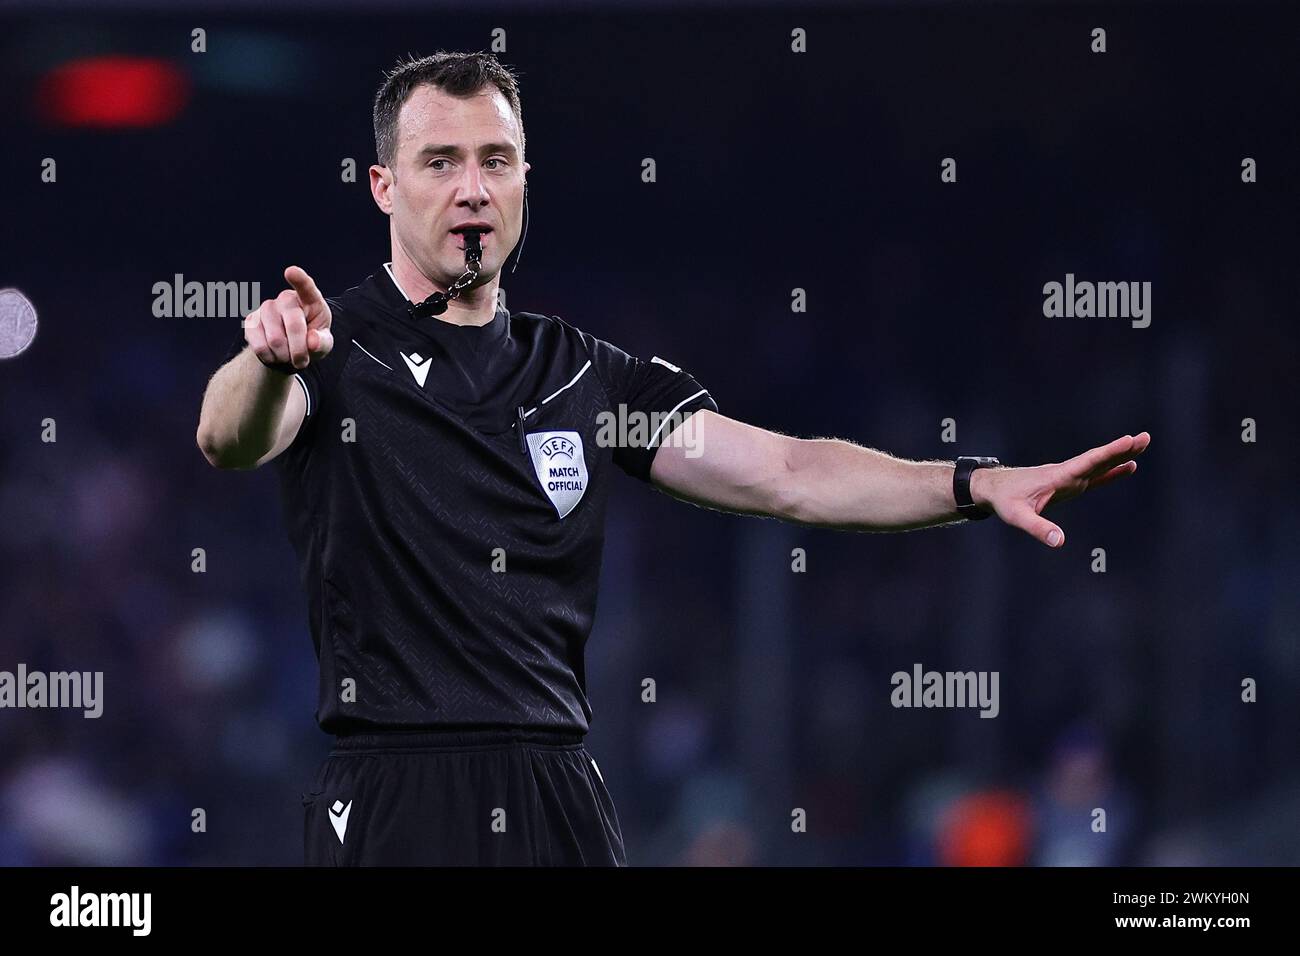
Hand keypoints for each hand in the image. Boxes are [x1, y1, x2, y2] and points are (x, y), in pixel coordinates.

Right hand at [243, 266, 333, 369]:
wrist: (288, 350)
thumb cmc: (310, 341)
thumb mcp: (323, 344)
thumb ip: (322, 342)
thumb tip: (312, 340)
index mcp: (309, 300)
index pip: (305, 287)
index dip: (299, 279)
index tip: (291, 271)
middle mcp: (286, 300)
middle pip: (294, 326)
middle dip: (300, 350)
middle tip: (303, 361)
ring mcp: (266, 308)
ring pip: (275, 340)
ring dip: (284, 356)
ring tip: (288, 357)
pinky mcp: (250, 321)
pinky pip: (259, 346)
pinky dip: (270, 358)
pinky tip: (274, 354)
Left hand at [970, 432, 1150, 548]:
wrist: (993, 488)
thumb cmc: (1004, 501)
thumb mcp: (1018, 517)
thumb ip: (1038, 528)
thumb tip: (1060, 542)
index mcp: (1058, 476)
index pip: (1088, 463)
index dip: (1109, 453)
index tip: (1129, 441)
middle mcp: (1067, 473)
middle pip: (1098, 459)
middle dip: (1121, 449)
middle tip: (1145, 438)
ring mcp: (1070, 477)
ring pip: (1099, 465)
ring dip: (1120, 456)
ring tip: (1143, 445)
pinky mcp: (1069, 484)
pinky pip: (1095, 476)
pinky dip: (1112, 471)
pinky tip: (1128, 467)